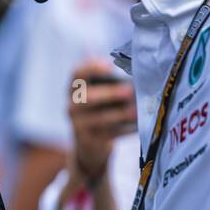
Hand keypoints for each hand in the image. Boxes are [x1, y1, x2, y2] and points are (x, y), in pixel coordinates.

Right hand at [67, 59, 136, 180]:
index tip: (109, 65)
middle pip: (88, 97)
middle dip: (110, 93)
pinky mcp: (90, 141)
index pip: (78, 73)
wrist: (89, 144)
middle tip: (130, 90)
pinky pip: (109, 134)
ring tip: (136, 110)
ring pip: (100, 119)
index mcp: (75, 88)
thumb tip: (133, 79)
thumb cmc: (100, 110)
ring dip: (120, 114)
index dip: (92, 68)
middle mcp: (73, 105)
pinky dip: (125, 129)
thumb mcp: (99, 94)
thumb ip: (110, 83)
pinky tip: (137, 125)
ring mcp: (79, 125)